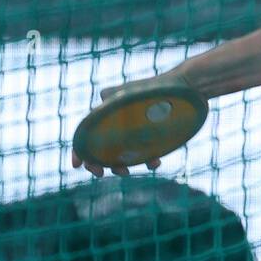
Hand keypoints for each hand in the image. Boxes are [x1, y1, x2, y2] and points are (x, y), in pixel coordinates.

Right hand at [71, 73, 192, 176]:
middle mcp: (119, 125)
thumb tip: (102, 98)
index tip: (77, 165)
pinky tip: (155, 163)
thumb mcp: (129, 90)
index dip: (78, 151)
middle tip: (102, 173)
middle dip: (98, 162)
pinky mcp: (153, 139)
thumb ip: (113, 94)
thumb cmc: (153, 87)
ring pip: (122, 155)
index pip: (86, 135)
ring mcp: (136, 133)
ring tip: (127, 172)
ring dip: (120, 166)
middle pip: (101, 149)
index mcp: (107, 115)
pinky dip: (148, 161)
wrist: (184, 87)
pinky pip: (145, 155)